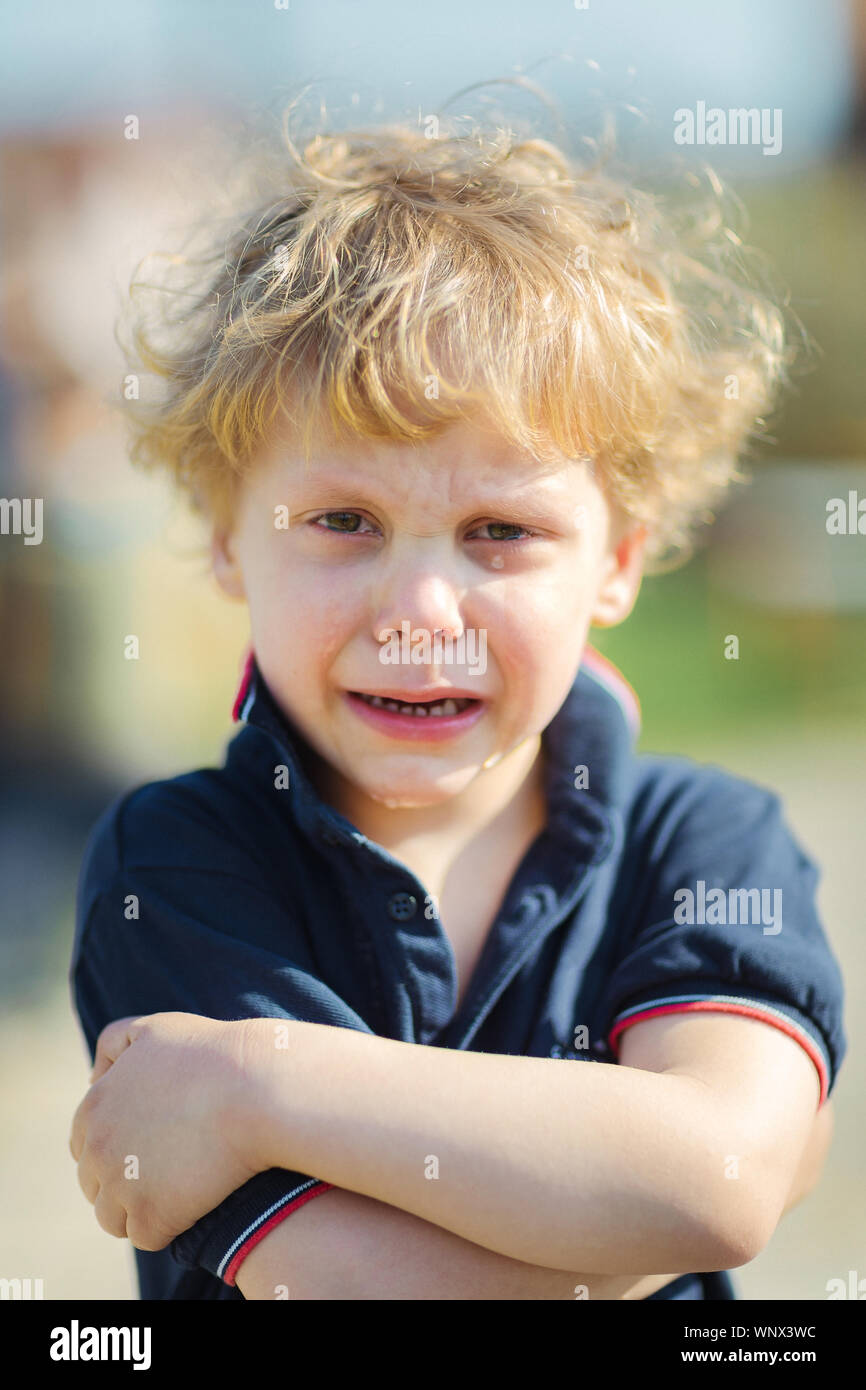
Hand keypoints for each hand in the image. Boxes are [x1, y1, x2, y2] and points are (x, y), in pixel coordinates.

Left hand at [69, 1012, 266, 1249]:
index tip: (151, 1145)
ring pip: (113, 1218)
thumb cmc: (213, 1055)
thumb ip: (116, 1043)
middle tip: (172, 1169)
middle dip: (126, 1181)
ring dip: (140, 1210)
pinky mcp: (150, 1216)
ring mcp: (121, 1186)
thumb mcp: (156, 1029)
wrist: (258, 1087)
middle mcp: (96, 1149)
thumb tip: (94, 1078)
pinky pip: (145, 1235)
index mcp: (93, 1107)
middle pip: (95, 1185)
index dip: (117, 1147)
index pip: (84, 1145)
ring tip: (181, 1193)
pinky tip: (193, 1205)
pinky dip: (166, 1227)